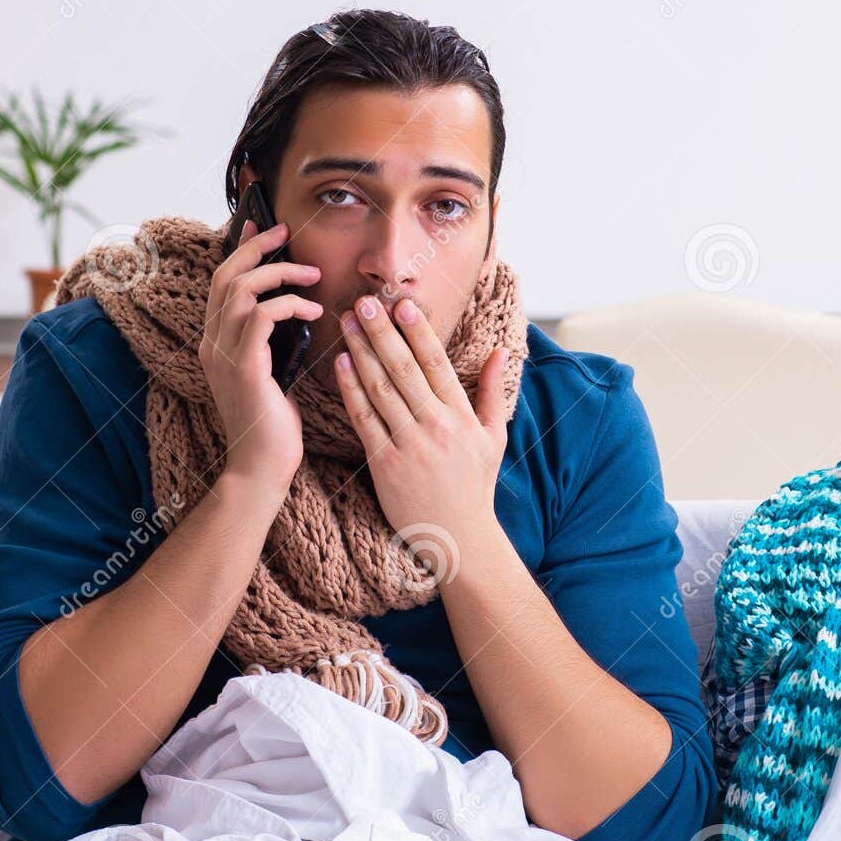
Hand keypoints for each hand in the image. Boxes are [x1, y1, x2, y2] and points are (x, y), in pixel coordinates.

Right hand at [199, 218, 323, 496]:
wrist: (262, 467)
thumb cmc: (274, 424)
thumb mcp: (271, 371)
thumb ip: (270, 341)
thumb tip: (292, 307)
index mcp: (216, 343)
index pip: (220, 283)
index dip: (239, 250)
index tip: (261, 227)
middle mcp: (212, 344)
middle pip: (226, 276)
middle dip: (257, 247)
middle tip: (287, 234)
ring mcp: (224, 356)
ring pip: (241, 290)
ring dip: (280, 275)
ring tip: (312, 276)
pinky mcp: (245, 368)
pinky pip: (261, 317)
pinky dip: (288, 305)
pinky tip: (312, 312)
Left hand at [335, 292, 508, 548]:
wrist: (459, 538)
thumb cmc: (475, 486)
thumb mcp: (493, 437)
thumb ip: (491, 391)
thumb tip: (500, 351)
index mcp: (461, 416)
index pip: (437, 364)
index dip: (418, 332)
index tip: (402, 304)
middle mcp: (436, 426)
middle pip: (404, 368)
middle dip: (381, 332)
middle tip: (363, 302)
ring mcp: (409, 445)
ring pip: (380, 388)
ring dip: (361, 351)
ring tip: (345, 323)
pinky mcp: (384, 464)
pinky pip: (364, 419)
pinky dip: (351, 389)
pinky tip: (341, 364)